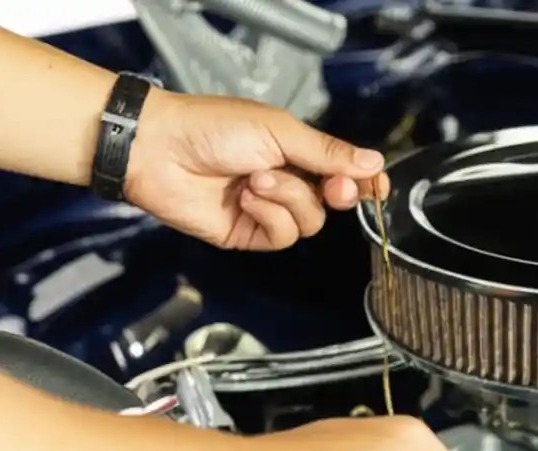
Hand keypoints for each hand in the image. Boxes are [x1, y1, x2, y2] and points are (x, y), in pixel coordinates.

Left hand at [124, 89, 390, 250]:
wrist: (160, 150)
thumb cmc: (212, 127)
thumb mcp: (280, 131)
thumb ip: (328, 152)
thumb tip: (374, 163)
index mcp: (296, 150)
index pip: (342, 171)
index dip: (364, 181)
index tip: (378, 188)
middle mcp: (286, 181)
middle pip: (333, 201)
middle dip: (335, 192)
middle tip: (332, 185)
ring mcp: (267, 209)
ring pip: (309, 221)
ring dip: (288, 199)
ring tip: (255, 179)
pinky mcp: (248, 233)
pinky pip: (282, 236)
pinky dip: (269, 216)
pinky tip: (246, 198)